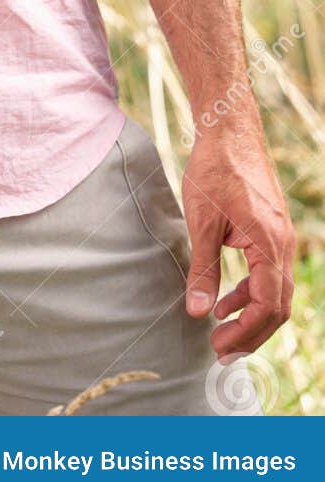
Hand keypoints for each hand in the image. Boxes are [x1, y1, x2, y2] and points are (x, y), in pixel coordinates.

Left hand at [181, 118, 294, 358]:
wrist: (229, 131)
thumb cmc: (215, 170)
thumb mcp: (201, 222)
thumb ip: (203, 269)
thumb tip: (198, 312)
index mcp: (269, 244)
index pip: (267, 305)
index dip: (244, 332)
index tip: (218, 345)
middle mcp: (283, 244)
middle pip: (277, 306)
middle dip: (251, 333)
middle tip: (221, 350)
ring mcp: (281, 238)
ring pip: (275, 292)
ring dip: (251, 314)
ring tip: (220, 329)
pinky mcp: (272, 231)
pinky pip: (269, 273)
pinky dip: (250, 291)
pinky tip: (225, 299)